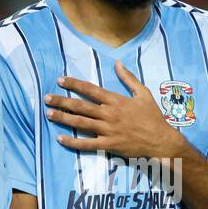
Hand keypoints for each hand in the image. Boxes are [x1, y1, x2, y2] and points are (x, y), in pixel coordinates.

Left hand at [44, 61, 187, 161]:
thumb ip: (128, 78)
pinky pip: (87, 144)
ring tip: (49, 114)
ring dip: (63, 118)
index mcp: (116, 100)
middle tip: (47, 98)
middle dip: (62, 101)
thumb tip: (117, 63)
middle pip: (80, 106)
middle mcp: (109, 114)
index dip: (74, 84)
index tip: (60, 80)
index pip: (90, 89)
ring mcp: (108, 130)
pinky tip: (60, 139)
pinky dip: (73, 142)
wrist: (161, 141)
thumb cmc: (153, 117)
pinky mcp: (108, 145)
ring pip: (80, 123)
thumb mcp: (143, 93)